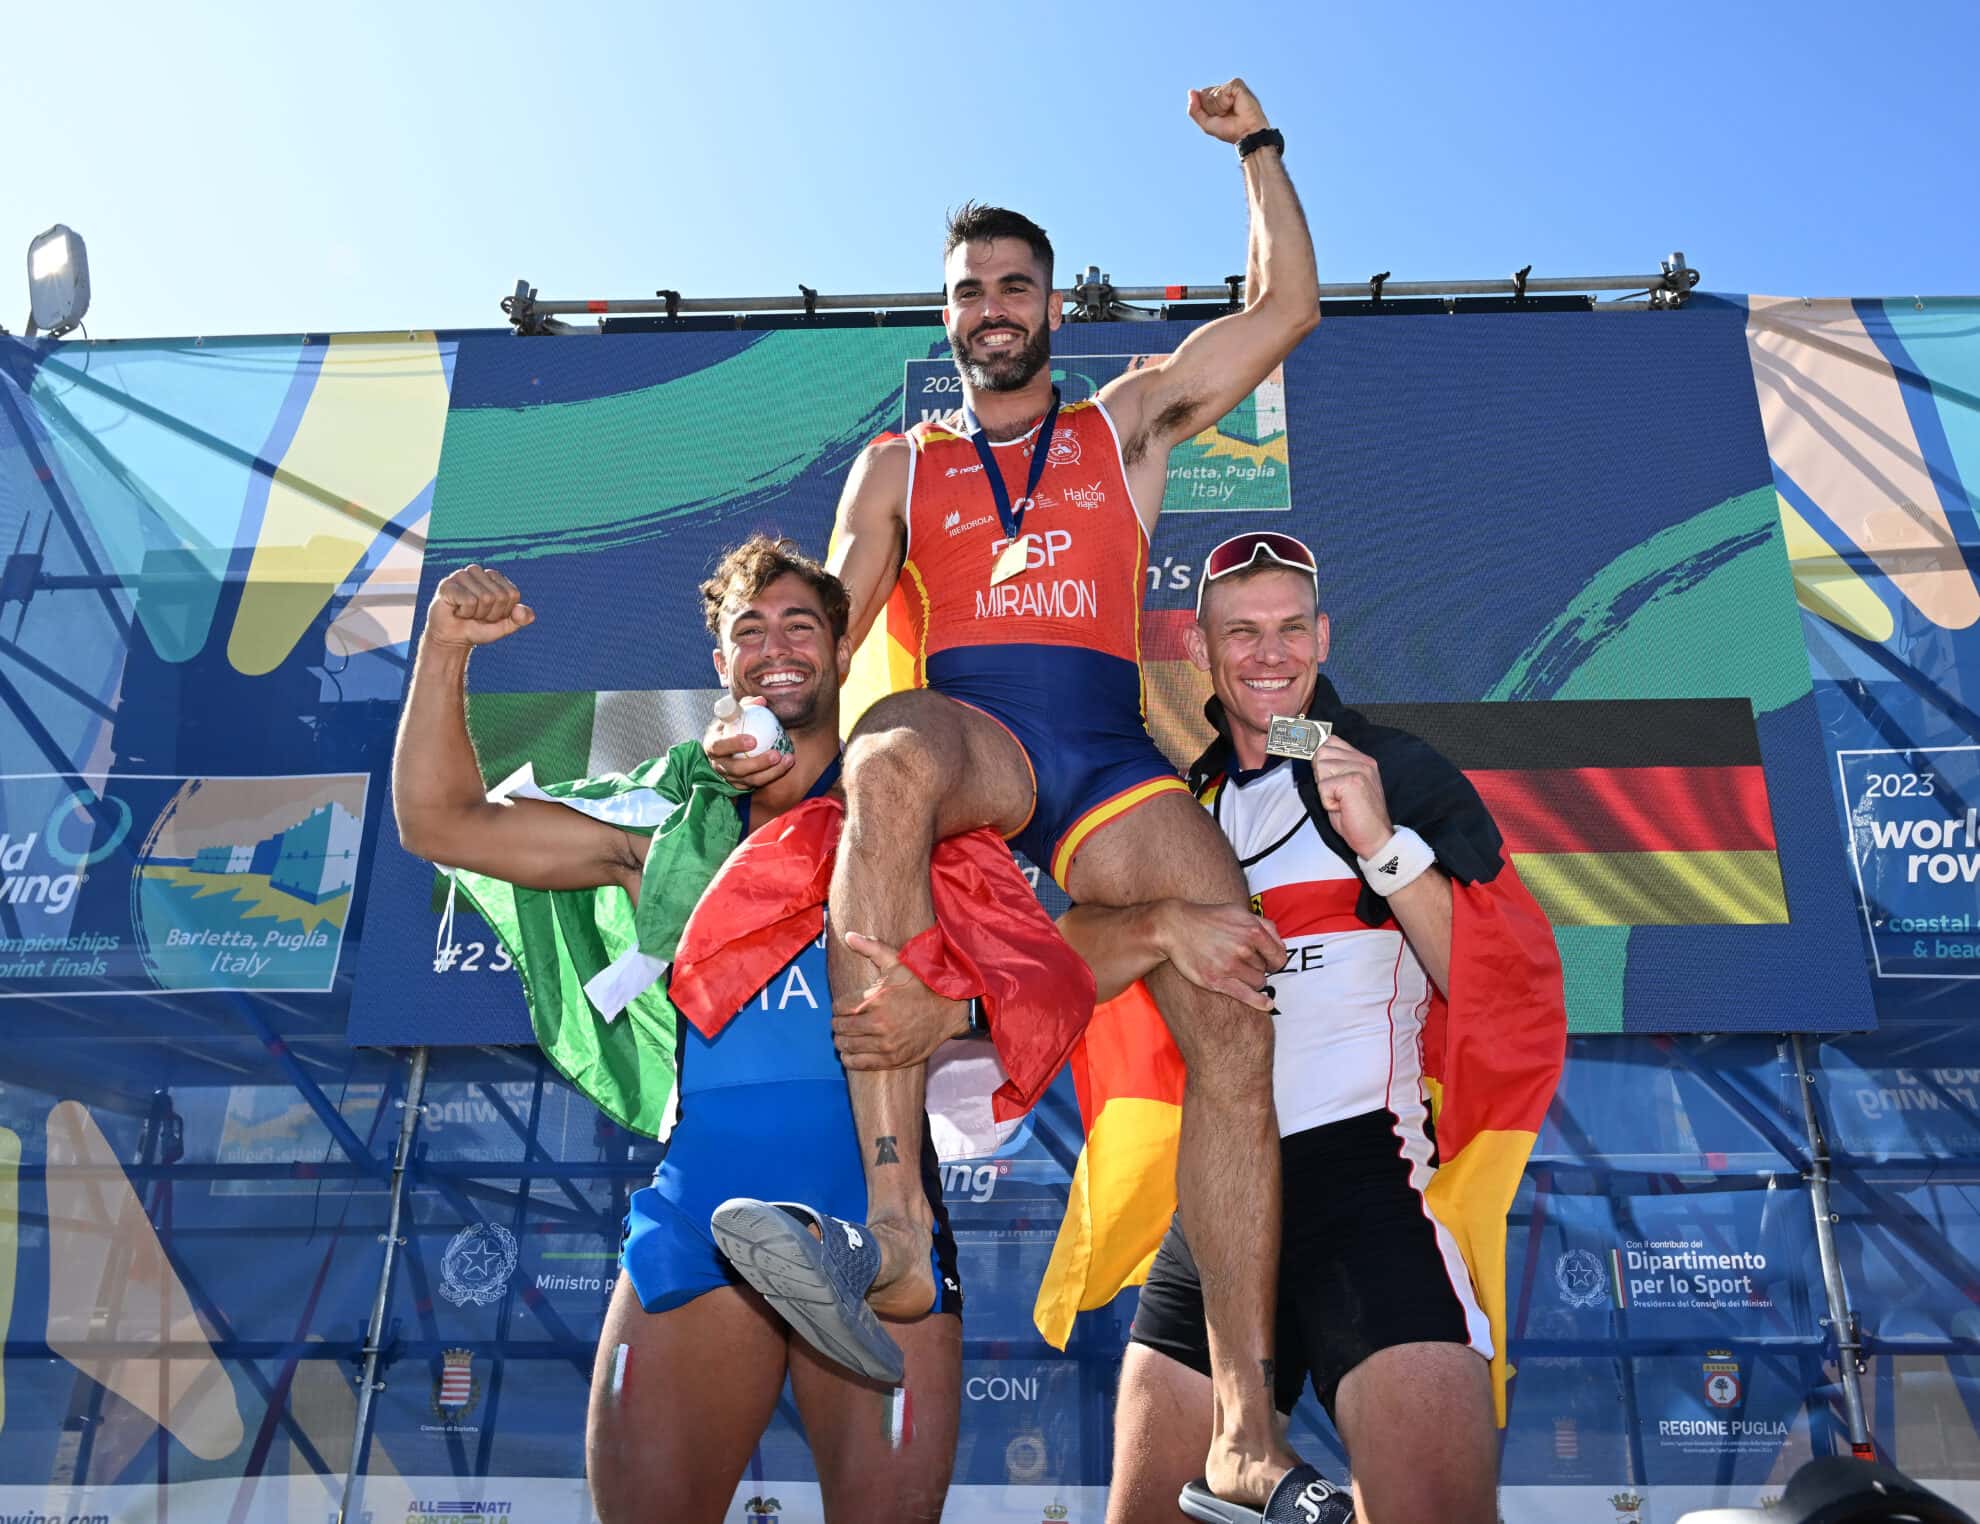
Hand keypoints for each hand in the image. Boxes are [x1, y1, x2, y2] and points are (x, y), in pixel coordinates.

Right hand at [425, 564, 532, 646]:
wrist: (452, 638)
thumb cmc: (477, 628)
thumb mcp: (503, 627)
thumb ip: (520, 619)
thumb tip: (525, 612)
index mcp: (494, 577)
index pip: (512, 594)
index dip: (503, 612)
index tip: (490, 615)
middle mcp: (478, 571)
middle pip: (498, 596)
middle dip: (489, 614)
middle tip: (475, 616)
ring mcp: (461, 575)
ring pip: (484, 598)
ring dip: (476, 614)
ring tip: (465, 613)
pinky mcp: (447, 584)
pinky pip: (469, 601)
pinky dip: (465, 613)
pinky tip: (456, 611)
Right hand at [702, 697, 794, 790]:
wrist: (728, 746)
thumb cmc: (732, 726)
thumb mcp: (735, 714)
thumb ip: (747, 706)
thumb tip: (761, 701)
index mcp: (712, 744)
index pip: (719, 746)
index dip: (734, 745)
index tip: (753, 740)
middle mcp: (718, 764)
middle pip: (736, 769)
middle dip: (757, 763)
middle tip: (776, 754)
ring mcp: (729, 777)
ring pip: (750, 780)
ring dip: (771, 772)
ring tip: (787, 759)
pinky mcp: (740, 785)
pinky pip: (757, 784)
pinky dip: (772, 776)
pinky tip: (786, 765)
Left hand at [831, 930, 969, 1069]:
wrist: (947, 1011)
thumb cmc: (920, 985)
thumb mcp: (897, 963)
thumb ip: (871, 948)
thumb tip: (849, 935)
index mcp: (875, 998)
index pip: (839, 1007)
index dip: (838, 1007)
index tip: (842, 1008)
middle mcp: (877, 1022)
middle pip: (840, 1028)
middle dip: (838, 1024)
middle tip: (842, 1022)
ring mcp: (885, 1043)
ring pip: (847, 1046)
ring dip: (841, 1042)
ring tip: (844, 1037)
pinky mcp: (892, 1058)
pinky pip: (859, 1063)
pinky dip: (849, 1059)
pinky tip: (850, 1053)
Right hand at [1154, 900, 1285, 1012]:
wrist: (1176, 927)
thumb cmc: (1209, 919)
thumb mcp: (1240, 912)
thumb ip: (1265, 926)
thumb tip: (1281, 946)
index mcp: (1252, 931)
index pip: (1279, 956)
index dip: (1275, 960)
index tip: (1269, 962)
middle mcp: (1243, 949)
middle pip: (1266, 969)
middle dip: (1258, 966)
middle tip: (1241, 959)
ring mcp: (1230, 966)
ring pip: (1258, 982)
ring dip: (1251, 979)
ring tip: (1235, 968)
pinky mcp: (1217, 981)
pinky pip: (1246, 995)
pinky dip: (1259, 1002)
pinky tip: (1267, 1005)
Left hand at [1187, 78, 1268, 143]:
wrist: (1245, 133)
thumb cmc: (1229, 130)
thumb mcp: (1206, 123)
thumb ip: (1194, 110)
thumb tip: (1191, 91)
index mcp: (1215, 97)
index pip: (1200, 97)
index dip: (1206, 110)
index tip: (1218, 118)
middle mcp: (1222, 90)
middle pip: (1204, 94)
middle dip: (1211, 109)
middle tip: (1225, 115)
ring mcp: (1230, 87)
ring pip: (1213, 93)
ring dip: (1219, 107)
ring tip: (1231, 111)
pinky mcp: (1237, 84)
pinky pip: (1222, 91)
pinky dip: (1225, 102)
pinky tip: (1235, 105)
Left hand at [1311, 735, 1394, 859]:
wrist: (1376, 839)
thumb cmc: (1358, 817)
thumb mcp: (1345, 787)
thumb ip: (1334, 768)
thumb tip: (1312, 755)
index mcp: (1362, 760)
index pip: (1330, 741)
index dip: (1320, 758)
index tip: (1325, 777)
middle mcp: (1363, 761)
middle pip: (1321, 752)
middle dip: (1321, 776)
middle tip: (1336, 794)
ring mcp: (1360, 769)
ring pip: (1320, 766)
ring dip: (1324, 789)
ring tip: (1340, 801)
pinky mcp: (1353, 782)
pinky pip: (1322, 786)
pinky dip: (1327, 801)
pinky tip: (1341, 807)